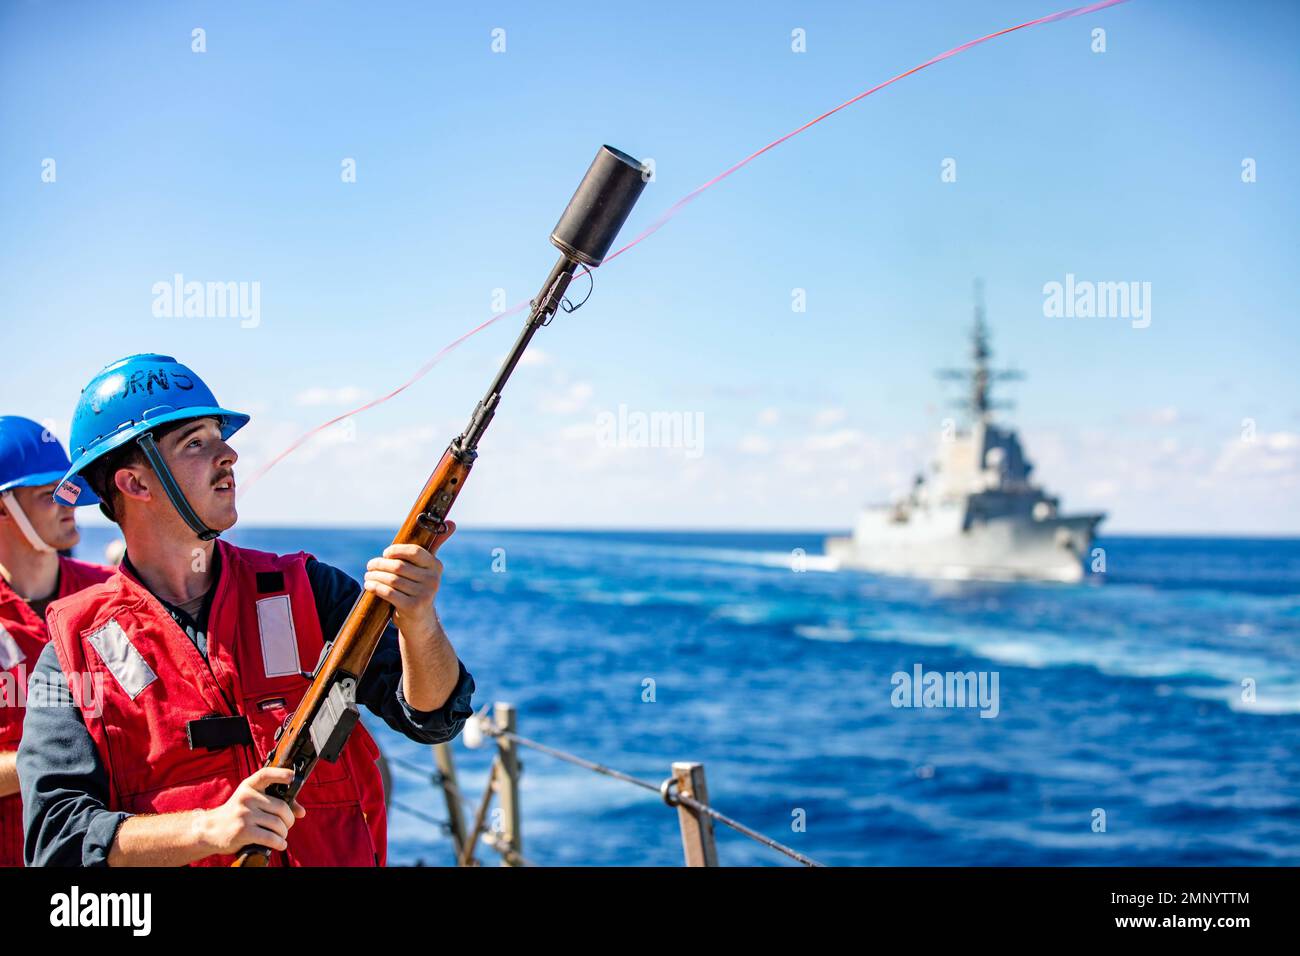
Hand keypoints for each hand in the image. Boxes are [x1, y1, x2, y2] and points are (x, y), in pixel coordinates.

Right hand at [199, 767, 304, 855]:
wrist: (210, 830)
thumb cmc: (237, 815)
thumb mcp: (251, 802)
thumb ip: (275, 803)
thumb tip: (302, 812)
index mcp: (249, 786)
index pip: (266, 774)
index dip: (281, 774)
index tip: (292, 777)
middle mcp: (246, 798)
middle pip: (281, 807)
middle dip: (289, 819)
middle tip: (287, 825)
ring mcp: (244, 814)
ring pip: (277, 824)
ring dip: (284, 833)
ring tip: (282, 836)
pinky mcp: (243, 831)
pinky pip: (270, 837)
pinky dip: (279, 843)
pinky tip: (280, 844)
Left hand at [363, 520, 454, 641]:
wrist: (420, 623)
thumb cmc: (419, 589)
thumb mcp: (427, 568)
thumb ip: (436, 545)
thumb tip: (452, 523)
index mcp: (436, 566)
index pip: (414, 552)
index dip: (396, 551)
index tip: (386, 554)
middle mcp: (433, 580)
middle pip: (399, 566)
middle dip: (380, 565)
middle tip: (369, 566)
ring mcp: (425, 594)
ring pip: (392, 580)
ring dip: (374, 576)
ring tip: (367, 576)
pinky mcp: (413, 607)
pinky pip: (389, 593)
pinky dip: (375, 587)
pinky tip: (369, 585)